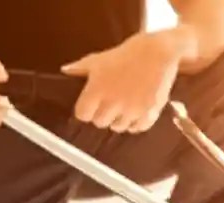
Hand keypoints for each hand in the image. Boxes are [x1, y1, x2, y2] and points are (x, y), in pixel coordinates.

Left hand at [61, 29, 194, 133]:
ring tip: (124, 105)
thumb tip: (65, 70)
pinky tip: (136, 111)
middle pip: (100, 123)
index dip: (86, 110)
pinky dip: (136, 122)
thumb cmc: (128, 54)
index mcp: (97, 90)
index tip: (91, 106)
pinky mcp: (149, 114)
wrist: (158, 52)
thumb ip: (81, 67)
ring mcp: (131, 110)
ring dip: (119, 119)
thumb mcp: (100, 58)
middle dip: (103, 115)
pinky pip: (138, 128)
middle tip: (109, 104)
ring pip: (119, 127)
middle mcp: (112, 103)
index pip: (82, 115)